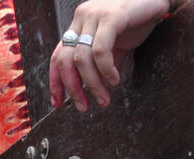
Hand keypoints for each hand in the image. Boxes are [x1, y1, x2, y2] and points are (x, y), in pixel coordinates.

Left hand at [49, 0, 169, 110]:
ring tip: (105, 98)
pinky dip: (106, 70)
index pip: (58, 56)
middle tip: (84, 107)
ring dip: (93, 85)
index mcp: (79, 25)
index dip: (55, 82)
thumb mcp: (115, 45)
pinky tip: (115, 80)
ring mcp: (94, 15)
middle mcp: (82, 18)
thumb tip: (96, 89)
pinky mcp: (110, 16)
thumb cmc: (137, 20)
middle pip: (65, 60)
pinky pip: (100, 50)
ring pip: (82, 59)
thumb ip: (102, 64)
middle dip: (73, 88)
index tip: (58, 103)